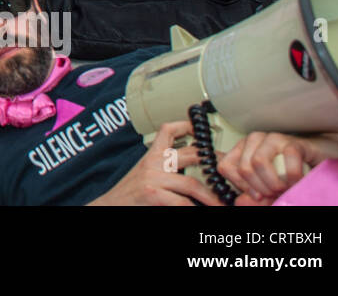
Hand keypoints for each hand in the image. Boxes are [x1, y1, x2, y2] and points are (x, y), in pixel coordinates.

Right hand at [90, 121, 220, 205]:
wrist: (109, 205)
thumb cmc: (129, 193)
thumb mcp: (144, 174)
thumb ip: (162, 169)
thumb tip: (187, 172)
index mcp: (151, 155)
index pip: (168, 131)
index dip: (187, 126)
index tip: (202, 128)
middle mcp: (153, 163)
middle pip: (190, 155)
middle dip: (214, 163)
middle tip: (228, 172)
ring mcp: (153, 178)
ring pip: (191, 184)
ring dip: (211, 197)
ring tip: (222, 204)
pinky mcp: (152, 194)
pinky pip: (182, 202)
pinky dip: (194, 209)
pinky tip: (200, 211)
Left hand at [217, 132, 337, 203]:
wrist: (319, 159)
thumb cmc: (291, 171)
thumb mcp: (268, 187)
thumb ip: (254, 195)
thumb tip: (239, 202)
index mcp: (243, 149)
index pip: (225, 167)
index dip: (240, 186)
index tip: (257, 195)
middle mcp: (255, 141)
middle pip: (243, 168)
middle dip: (260, 187)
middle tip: (275, 192)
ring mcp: (273, 139)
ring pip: (258, 162)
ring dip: (274, 183)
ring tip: (285, 187)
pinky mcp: (293, 142)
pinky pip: (287, 161)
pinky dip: (293, 178)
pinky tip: (298, 181)